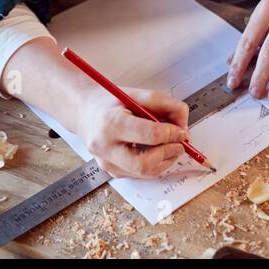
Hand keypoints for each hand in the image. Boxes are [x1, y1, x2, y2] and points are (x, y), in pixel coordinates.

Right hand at [69, 86, 189, 179]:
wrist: (84, 113)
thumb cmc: (110, 103)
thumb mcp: (138, 95)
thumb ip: (166, 105)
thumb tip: (183, 126)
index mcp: (111, 124)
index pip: (150, 135)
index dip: (172, 134)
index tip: (182, 131)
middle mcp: (105, 148)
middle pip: (145, 164)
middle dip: (168, 154)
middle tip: (179, 144)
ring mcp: (107, 163)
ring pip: (145, 173)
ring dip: (165, 160)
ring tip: (169, 145)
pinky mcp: (112, 172)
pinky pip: (140, 174)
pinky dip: (154, 163)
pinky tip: (155, 150)